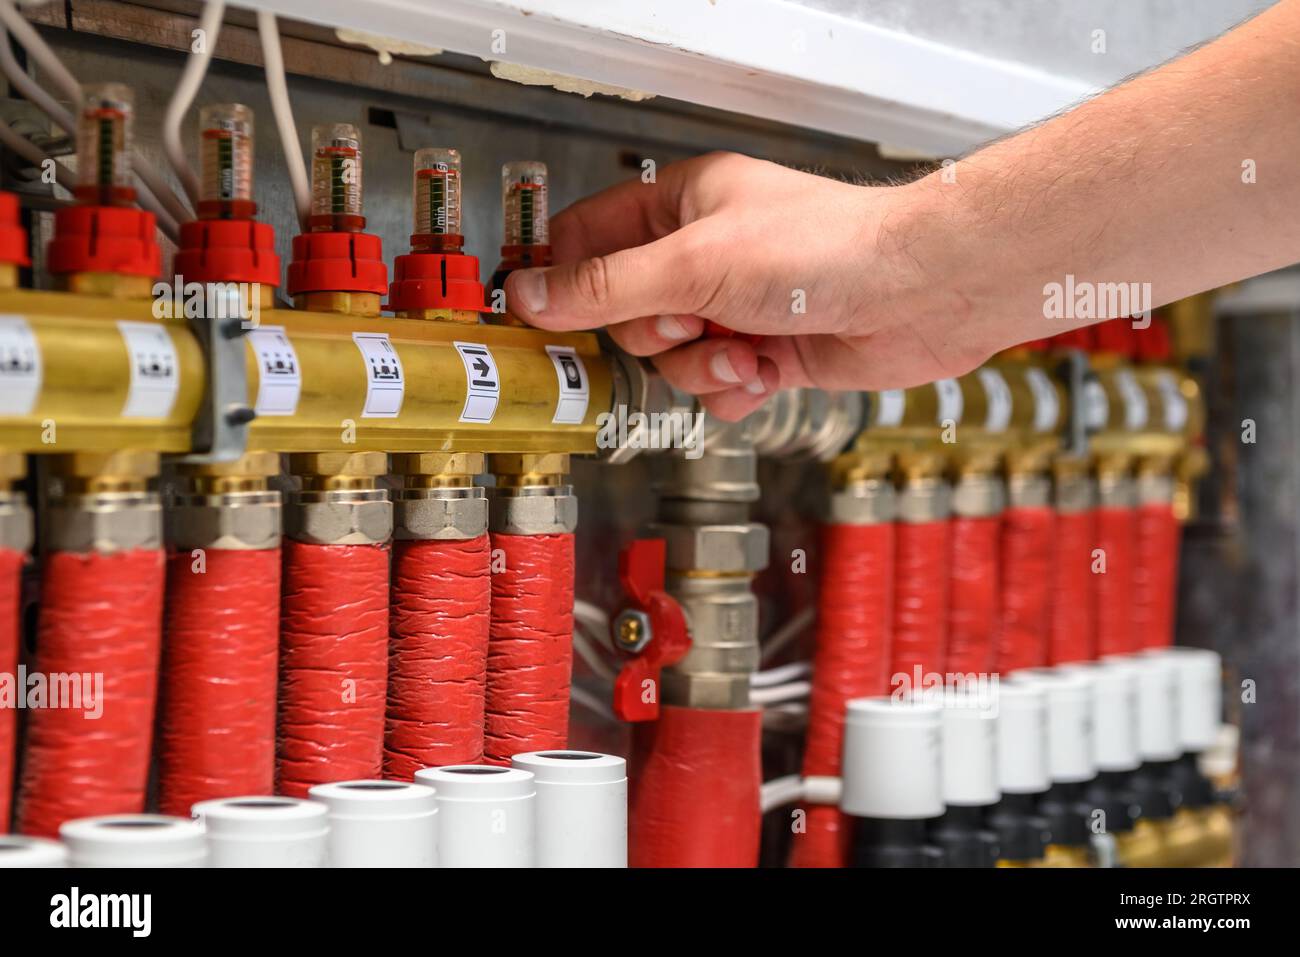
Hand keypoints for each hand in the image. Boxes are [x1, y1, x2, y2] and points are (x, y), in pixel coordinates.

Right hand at [504, 152, 992, 419]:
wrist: (918, 294)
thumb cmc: (826, 249)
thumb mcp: (695, 264)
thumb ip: (606, 287)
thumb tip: (530, 295)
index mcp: (681, 204)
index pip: (589, 238)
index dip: (560, 279)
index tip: (537, 317)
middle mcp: (704, 253)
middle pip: (626, 313)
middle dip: (656, 335)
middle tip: (689, 323)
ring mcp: (734, 305)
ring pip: (670, 359)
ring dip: (701, 369)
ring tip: (743, 353)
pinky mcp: (765, 351)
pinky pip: (715, 387)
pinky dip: (735, 389)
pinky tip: (767, 373)